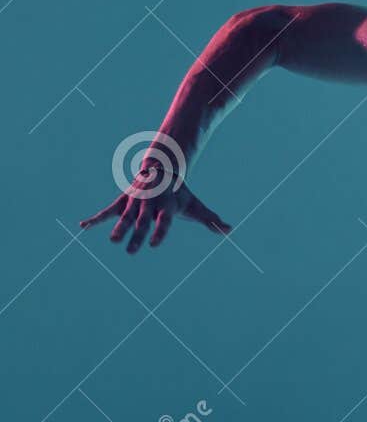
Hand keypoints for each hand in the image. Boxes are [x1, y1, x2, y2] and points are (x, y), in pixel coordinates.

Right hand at [80, 151, 231, 253]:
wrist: (162, 169)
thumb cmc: (181, 194)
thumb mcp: (196, 206)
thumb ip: (211, 220)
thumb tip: (229, 230)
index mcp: (166, 207)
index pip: (163, 222)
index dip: (159, 233)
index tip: (153, 244)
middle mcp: (149, 204)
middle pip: (142, 222)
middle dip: (137, 236)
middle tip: (132, 252)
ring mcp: (134, 202)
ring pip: (125, 218)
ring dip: (118, 229)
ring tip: (113, 241)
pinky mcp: (123, 202)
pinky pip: (107, 212)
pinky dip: (96, 219)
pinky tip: (82, 226)